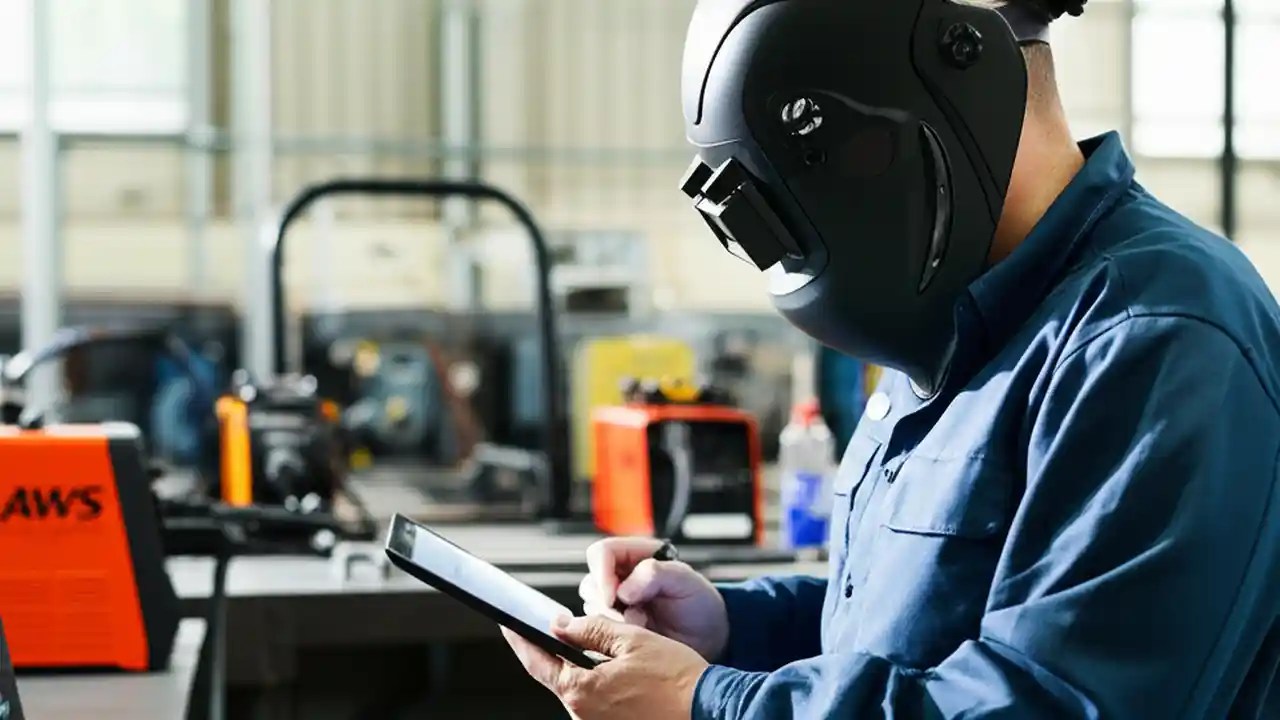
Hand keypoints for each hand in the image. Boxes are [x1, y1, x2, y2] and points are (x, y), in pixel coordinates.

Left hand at [502, 615, 708, 719]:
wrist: (710, 711)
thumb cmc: (677, 679)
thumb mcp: (632, 640)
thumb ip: (590, 630)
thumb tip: (560, 625)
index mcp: (581, 691)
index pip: (537, 662)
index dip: (520, 639)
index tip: (507, 623)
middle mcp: (584, 715)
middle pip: (557, 676)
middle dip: (552, 649)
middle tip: (548, 623)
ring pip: (578, 687)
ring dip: (578, 665)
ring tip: (586, 640)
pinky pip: (596, 700)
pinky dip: (596, 680)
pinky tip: (610, 666)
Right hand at [580, 537, 728, 660]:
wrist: (706, 640)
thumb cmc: (700, 605)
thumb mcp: (686, 582)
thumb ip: (656, 574)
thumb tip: (624, 588)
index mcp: (638, 554)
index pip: (602, 552)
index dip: (602, 572)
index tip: (614, 596)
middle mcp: (622, 575)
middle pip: (591, 580)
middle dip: (607, 601)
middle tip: (632, 614)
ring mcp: (617, 601)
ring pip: (591, 605)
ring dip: (612, 619)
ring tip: (643, 623)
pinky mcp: (614, 625)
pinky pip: (597, 628)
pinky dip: (613, 633)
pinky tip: (637, 633)